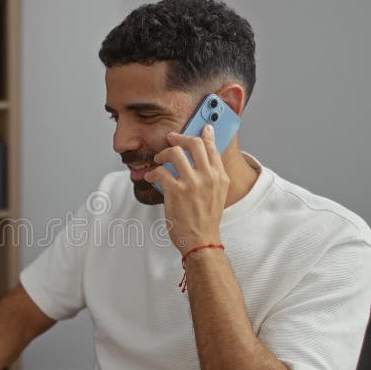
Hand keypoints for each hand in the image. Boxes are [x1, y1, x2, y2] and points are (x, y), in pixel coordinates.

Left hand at [144, 125, 229, 251]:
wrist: (202, 241)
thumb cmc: (206, 220)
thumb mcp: (218, 194)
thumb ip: (212, 175)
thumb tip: (204, 160)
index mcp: (219, 176)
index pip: (212, 147)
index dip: (204, 134)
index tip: (200, 128)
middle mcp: (208, 176)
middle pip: (194, 143)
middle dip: (179, 137)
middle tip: (171, 139)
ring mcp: (192, 183)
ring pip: (175, 152)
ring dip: (163, 154)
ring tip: (158, 160)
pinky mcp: (176, 191)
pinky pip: (160, 172)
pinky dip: (152, 173)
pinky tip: (150, 178)